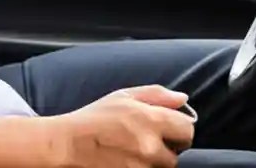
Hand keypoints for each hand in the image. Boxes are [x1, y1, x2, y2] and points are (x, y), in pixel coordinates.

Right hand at [45, 85, 193, 167]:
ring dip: (153, 161)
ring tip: (132, 151)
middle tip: (147, 141)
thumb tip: (183, 99)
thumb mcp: (124, 96)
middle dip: (166, 148)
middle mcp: (151, 146)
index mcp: (152, 120)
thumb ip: (157, 95)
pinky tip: (125, 160)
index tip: (168, 129)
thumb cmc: (94, 118)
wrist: (67, 145)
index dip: (179, 129)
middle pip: (177, 154)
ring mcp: (141, 167)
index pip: (188, 130)